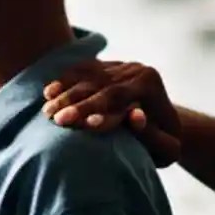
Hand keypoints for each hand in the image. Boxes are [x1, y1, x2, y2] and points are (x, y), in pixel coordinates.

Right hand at [42, 61, 181, 166]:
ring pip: (88, 77)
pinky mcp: (108, 66)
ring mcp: (121, 66)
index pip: (120, 98)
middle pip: (101, 86)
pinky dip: (65, 80)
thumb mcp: (168, 148)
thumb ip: (154, 137)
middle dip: (77, 103)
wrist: (164, 123)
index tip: (86, 124)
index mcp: (151, 85)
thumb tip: (136, 117)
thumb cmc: (164, 143)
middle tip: (56, 120)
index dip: (101, 110)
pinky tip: (49, 91)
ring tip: (46, 110)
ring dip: (65, 93)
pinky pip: (83, 69)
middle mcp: (136, 71)